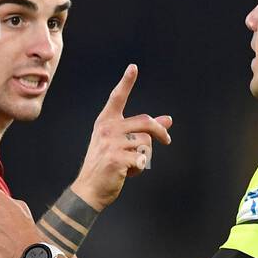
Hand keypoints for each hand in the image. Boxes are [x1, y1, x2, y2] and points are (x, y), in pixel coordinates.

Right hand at [73, 64, 172, 210]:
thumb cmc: (107, 165)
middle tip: (167, 140)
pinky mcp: (116, 158)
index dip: (126, 82)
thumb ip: (144, 130)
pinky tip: (128, 172)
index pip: (117, 98)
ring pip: (146, 142)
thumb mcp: (122, 144)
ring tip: (132, 163)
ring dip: (146, 155)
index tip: (133, 68)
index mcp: (106, 122)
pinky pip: (142, 158)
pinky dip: (140, 167)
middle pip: (145, 122)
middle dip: (160, 132)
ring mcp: (111, 143)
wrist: (90, 189)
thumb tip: (168, 119)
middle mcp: (107, 128)